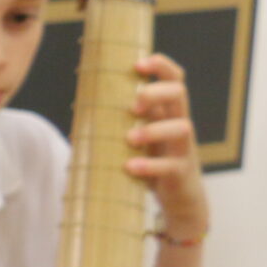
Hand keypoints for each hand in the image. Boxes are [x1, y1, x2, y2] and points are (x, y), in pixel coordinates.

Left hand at [124, 53, 204, 241]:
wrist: (180, 203)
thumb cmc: (154, 166)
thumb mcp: (140, 141)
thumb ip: (124, 124)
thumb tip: (82, 110)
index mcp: (169, 114)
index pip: (175, 80)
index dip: (161, 66)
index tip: (138, 63)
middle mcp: (180, 126)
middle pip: (180, 95)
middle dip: (157, 92)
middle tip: (135, 103)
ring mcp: (184, 150)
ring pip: (182, 128)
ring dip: (154, 130)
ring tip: (130, 138)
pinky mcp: (182, 174)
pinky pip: (171, 166)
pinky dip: (150, 165)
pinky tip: (130, 166)